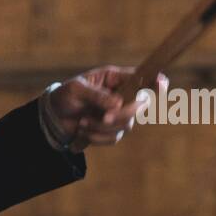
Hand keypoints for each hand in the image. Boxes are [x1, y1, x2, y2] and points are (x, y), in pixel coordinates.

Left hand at [46, 65, 165, 151]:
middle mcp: (121, 95)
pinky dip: (97, 137)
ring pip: (125, 124)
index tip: (162, 85)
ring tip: (82, 123)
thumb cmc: (65, 96)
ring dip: (101, 127)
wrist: (53, 117)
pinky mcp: (112, 130)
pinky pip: (114, 137)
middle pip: (139, 106)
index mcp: (114, 78)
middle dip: (122, 114)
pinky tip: (83, 131)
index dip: (154, 81)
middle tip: (103, 118)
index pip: (140, 78)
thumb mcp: (76, 90)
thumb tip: (118, 104)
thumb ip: (97, 95)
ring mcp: (119, 113)